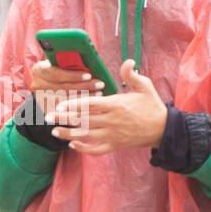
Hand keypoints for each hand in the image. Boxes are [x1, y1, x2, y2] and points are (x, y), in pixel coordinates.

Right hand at [28, 58, 103, 118]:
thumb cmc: (56, 69)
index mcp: (39, 70)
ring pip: (65, 100)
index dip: (73, 75)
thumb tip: (86, 60)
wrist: (43, 85)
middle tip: (100, 84)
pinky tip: (91, 104)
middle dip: (84, 86)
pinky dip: (80, 107)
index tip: (89, 75)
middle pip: (63, 88)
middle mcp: (36, 85)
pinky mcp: (47, 110)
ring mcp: (40, 99)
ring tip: (99, 93)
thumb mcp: (58, 62)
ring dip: (84, 97)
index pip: (56, 73)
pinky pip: (66, 110)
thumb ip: (67, 61)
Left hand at [46, 60, 166, 155]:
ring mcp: (112, 135)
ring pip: (86, 136)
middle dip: (63, 120)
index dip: (73, 105)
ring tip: (54, 132)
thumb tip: (127, 61)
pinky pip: (96, 150)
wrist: (163, 129)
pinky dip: (83, 149)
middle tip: (47, 118)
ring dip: (68, 134)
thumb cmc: (152, 106)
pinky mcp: (115, 146)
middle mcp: (111, 121)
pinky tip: (72, 145)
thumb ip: (132, 75)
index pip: (90, 104)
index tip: (60, 106)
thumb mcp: (145, 86)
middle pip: (83, 120)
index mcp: (116, 105)